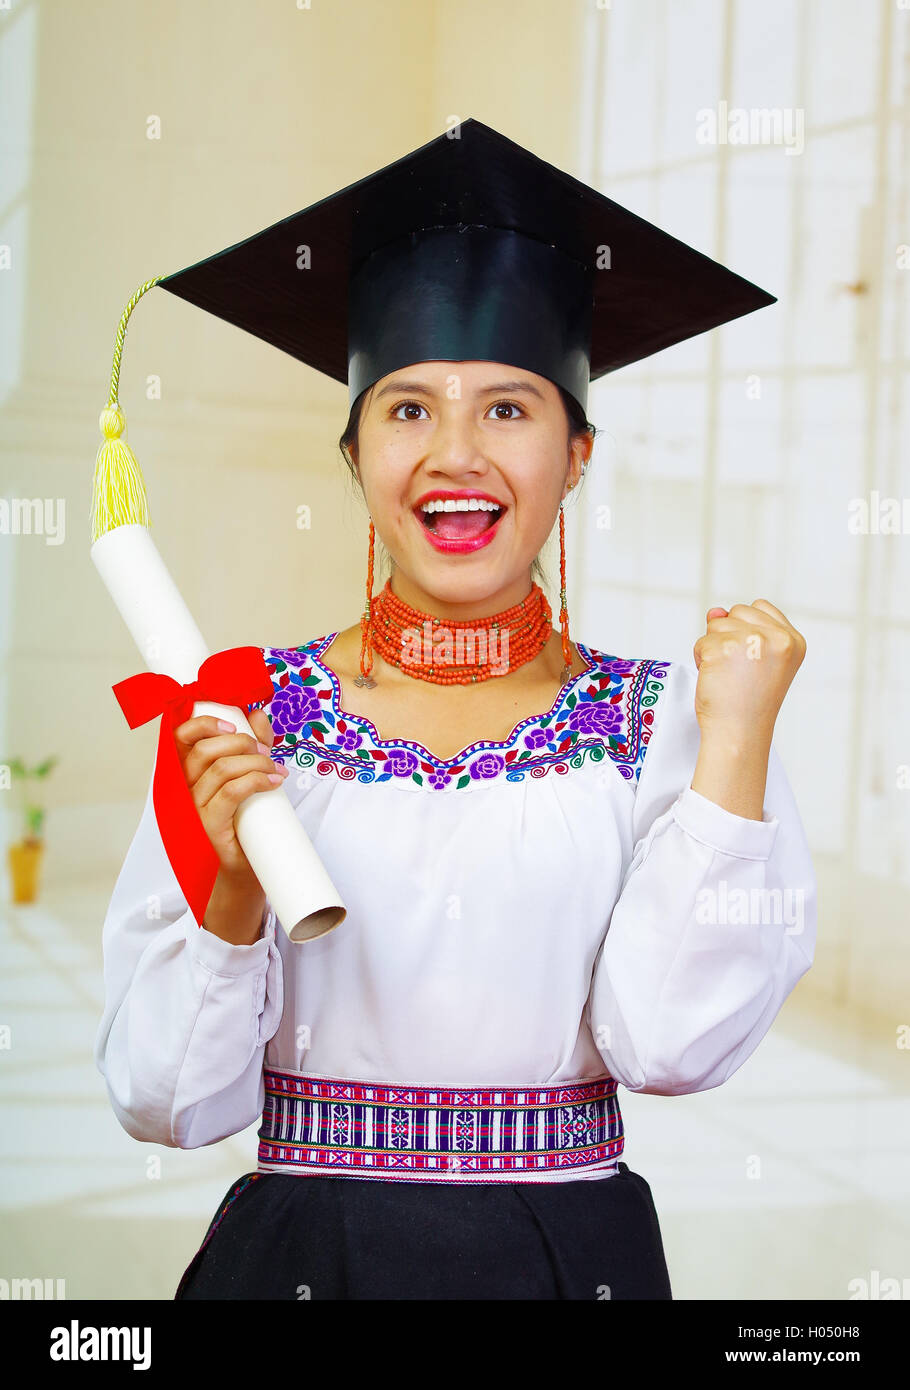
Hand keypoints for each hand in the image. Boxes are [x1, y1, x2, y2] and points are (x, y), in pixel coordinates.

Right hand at [173, 703, 287, 881]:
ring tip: (276, 771)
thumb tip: (257, 714)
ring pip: (221, 769)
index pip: (181, 737)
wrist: (246, 867)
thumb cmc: (245, 821)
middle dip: (242, 743)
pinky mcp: (209, 826)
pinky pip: (231, 793)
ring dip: (256, 762)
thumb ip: (253, 744)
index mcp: (189, 772)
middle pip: (205, 750)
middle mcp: (184, 788)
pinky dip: (255, 781)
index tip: (235, 725)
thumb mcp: (250, 774)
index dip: (205, 723)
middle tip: (266, 752)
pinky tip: (274, 782)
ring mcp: (194, 808)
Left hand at [692, 600, 806, 740]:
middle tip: (739, 671)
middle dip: (728, 637)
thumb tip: (714, 611)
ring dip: (713, 648)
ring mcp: (751, 641)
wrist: (740, 733)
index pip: (760, 607)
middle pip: (737, 612)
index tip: (751, 660)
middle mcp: (777, 638)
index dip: (746, 630)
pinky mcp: (723, 648)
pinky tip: (716, 679)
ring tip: (728, 675)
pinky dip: (701, 659)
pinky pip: (701, 641)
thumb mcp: (756, 661)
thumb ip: (741, 629)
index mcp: (793, 641)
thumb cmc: (748, 702)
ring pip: (716, 624)